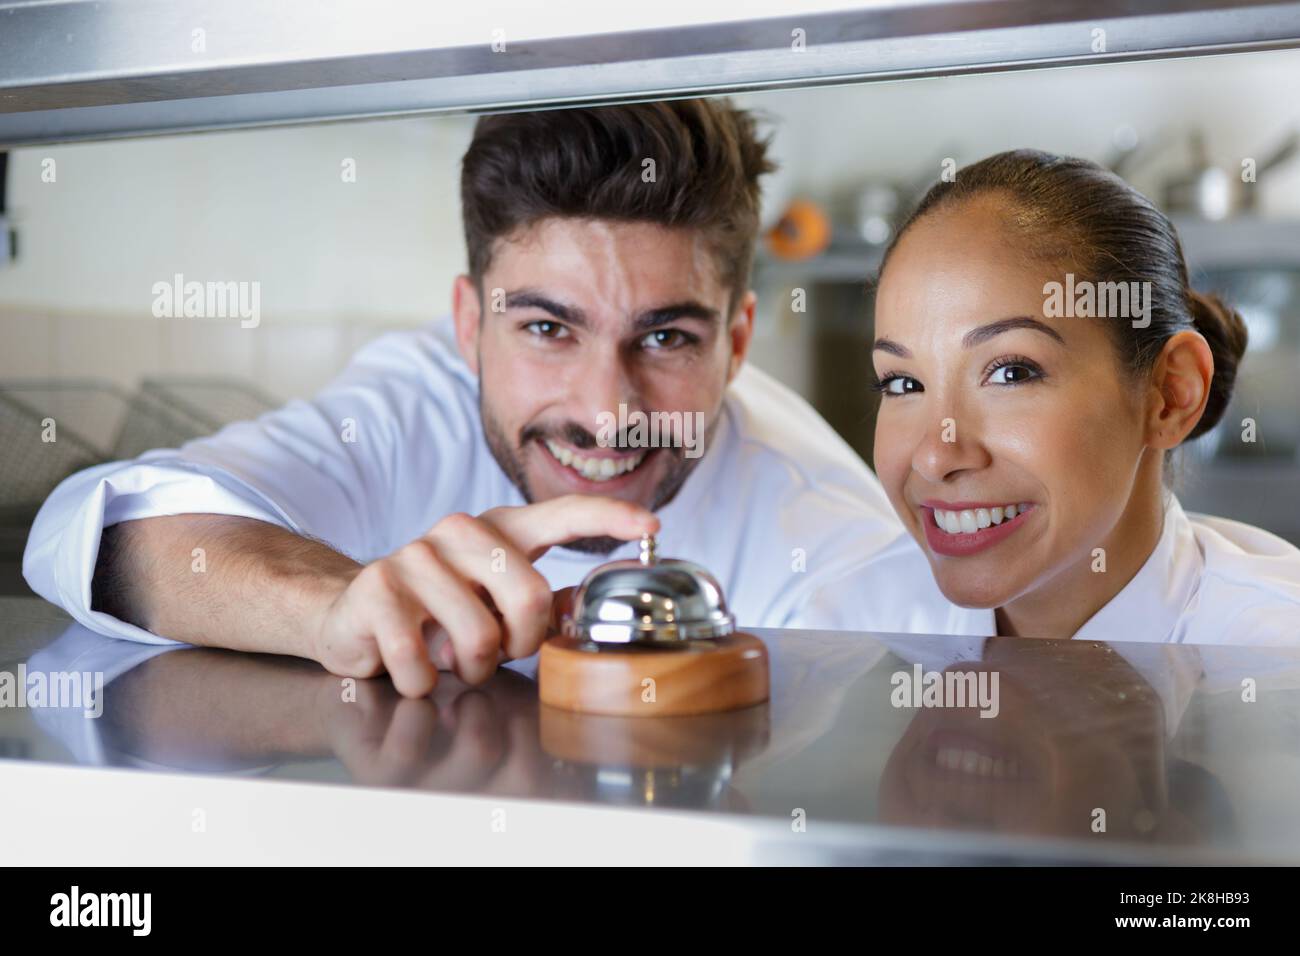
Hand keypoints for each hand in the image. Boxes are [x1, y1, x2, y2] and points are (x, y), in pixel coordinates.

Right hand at [310, 495, 657, 696]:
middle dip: (521, 644)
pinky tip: (411, 665)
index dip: (610, 519)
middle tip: (495, 653)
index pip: (563, 513)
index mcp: (498, 529)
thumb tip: (583, 606)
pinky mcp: (378, 587)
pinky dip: (422, 680)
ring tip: (448, 658)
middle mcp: (460, 532)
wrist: (352, 613)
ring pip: (478, 637)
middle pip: (530, 596)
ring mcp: (416, 555)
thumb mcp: (493, 601)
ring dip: (469, 668)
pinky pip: (421, 658)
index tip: (652, 528)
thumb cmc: (437, 610)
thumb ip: (540, 601)